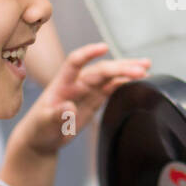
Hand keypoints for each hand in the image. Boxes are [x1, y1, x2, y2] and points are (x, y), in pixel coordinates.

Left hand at [19, 42, 148, 153]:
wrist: (41, 138)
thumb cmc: (38, 129)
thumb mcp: (43, 124)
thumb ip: (56, 115)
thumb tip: (69, 108)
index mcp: (62, 84)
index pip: (75, 62)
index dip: (89, 54)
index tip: (104, 48)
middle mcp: (76, 83)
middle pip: (100, 70)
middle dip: (120, 67)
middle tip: (141, 68)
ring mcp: (86, 91)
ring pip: (109, 76)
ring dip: (126, 71)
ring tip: (146, 67)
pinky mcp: (93, 100)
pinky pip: (111, 88)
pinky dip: (124, 84)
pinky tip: (139, 81)